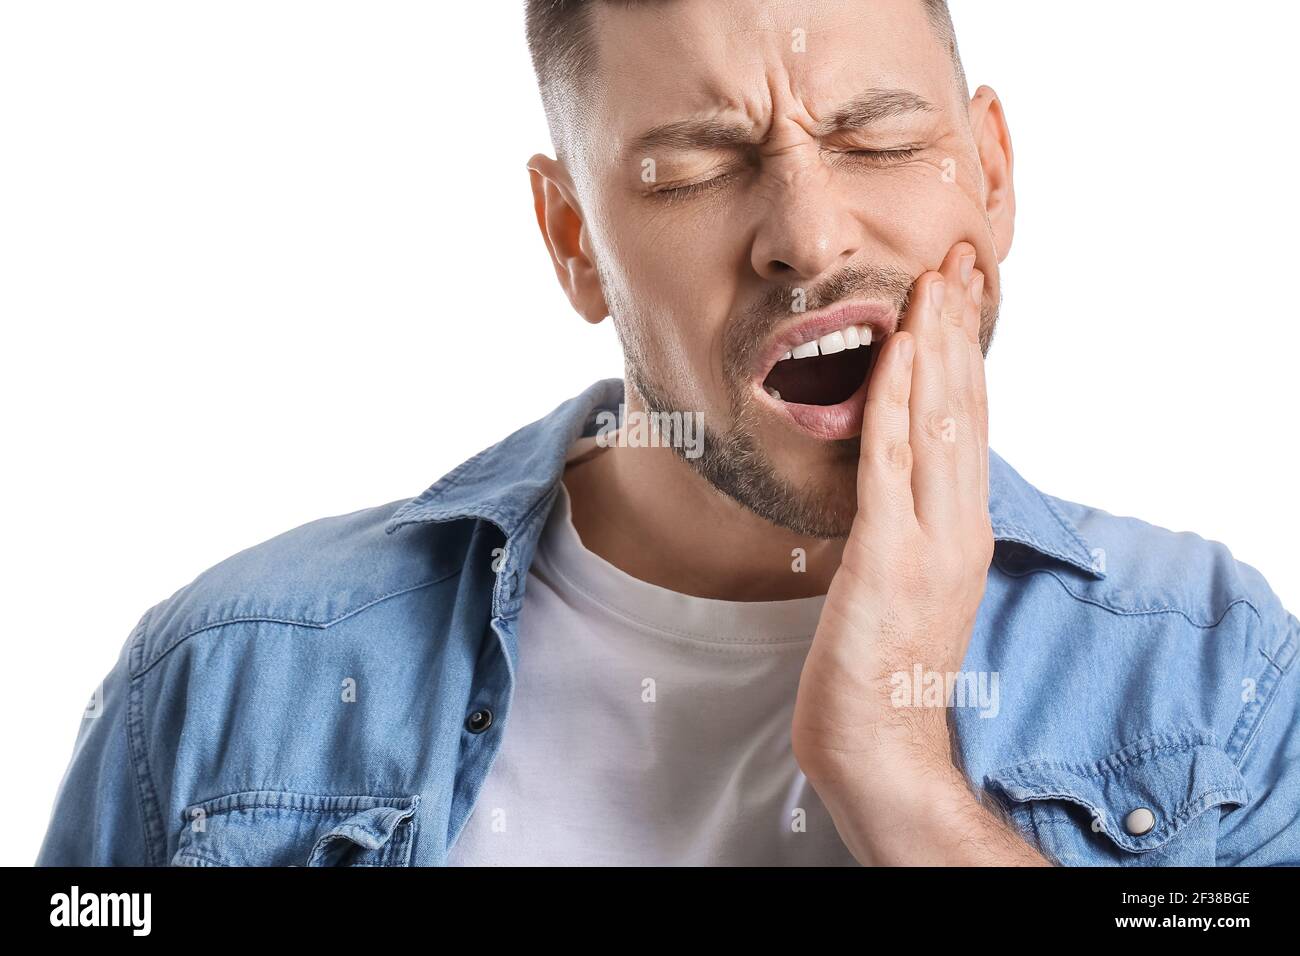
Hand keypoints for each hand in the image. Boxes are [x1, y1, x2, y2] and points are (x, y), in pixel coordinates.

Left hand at [790, 240, 1005, 862]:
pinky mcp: (889, 559)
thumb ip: (908, 519)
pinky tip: (893, 352)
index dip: (967, 352)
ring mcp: (931, 541)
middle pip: (965, 407)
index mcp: (965, 526)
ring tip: (933, 280)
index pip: (972, 421)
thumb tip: (891, 469)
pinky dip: (894, 401)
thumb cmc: (881, 663)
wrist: (877, 741)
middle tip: (957, 255)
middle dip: (958, 327)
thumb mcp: (906, 576)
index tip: (962, 291)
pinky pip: (891, 464)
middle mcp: (961, 525)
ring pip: (938, 422)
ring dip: (934, 345)